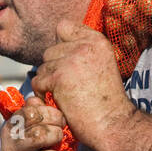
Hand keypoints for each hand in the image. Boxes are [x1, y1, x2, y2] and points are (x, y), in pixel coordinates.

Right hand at [1, 95, 69, 150]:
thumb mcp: (42, 134)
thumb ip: (40, 116)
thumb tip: (35, 99)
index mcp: (11, 129)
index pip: (30, 113)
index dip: (51, 114)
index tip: (60, 120)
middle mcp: (8, 148)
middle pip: (39, 134)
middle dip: (57, 135)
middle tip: (61, 139)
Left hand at [31, 19, 135, 150]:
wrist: (113, 124)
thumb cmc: (108, 102)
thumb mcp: (103, 65)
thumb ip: (85, 52)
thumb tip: (59, 46)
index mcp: (97, 41)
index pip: (64, 26)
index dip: (61, 44)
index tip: (68, 62)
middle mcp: (85, 46)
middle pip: (51, 49)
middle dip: (54, 67)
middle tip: (67, 85)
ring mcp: (71, 60)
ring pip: (43, 66)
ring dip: (48, 81)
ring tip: (64, 95)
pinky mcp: (59, 77)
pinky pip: (38, 81)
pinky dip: (42, 92)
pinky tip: (56, 101)